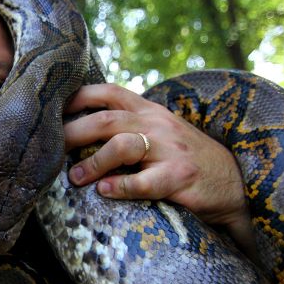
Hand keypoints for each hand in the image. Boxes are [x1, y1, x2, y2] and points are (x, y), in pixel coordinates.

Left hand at [64, 83, 255, 258]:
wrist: (234, 181)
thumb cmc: (184, 156)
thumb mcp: (159, 130)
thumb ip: (129, 123)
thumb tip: (81, 125)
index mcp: (149, 110)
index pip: (109, 92)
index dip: (78, 97)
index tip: (52, 109)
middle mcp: (157, 124)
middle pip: (106, 120)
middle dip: (72, 132)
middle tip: (49, 148)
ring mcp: (170, 150)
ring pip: (122, 146)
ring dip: (92, 162)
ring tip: (74, 177)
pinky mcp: (180, 178)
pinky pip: (145, 182)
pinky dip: (121, 186)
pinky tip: (105, 191)